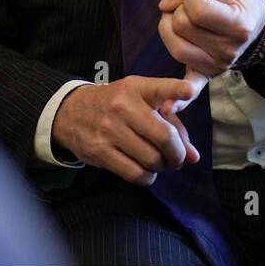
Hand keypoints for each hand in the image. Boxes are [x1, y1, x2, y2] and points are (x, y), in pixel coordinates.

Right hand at [51, 76, 201, 185]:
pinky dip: (147, 177)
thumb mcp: (139, 100)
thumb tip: (193, 156)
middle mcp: (123, 107)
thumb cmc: (114, 105)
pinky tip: (146, 171)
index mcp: (136, 88)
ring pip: (152, 159)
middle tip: (178, 158)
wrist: (70, 111)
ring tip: (159, 162)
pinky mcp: (100, 151)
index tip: (190, 91)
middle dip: (178, 153)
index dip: (177, 90)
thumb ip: (171, 123)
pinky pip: (135, 173)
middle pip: (163, 136)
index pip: (160, 88)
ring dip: (162, 166)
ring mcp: (110, 130)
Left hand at [157, 0, 264, 108]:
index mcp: (237, 24)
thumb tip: (164, 5)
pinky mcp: (207, 73)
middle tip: (196, 4)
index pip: (196, 9)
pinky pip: (192, 88)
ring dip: (170, 27)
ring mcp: (217, 65)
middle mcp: (228, 50)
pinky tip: (167, 109)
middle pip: (180, 26)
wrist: (256, 17)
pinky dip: (179, 100)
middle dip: (180, 7)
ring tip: (185, 19)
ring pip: (175, 46)